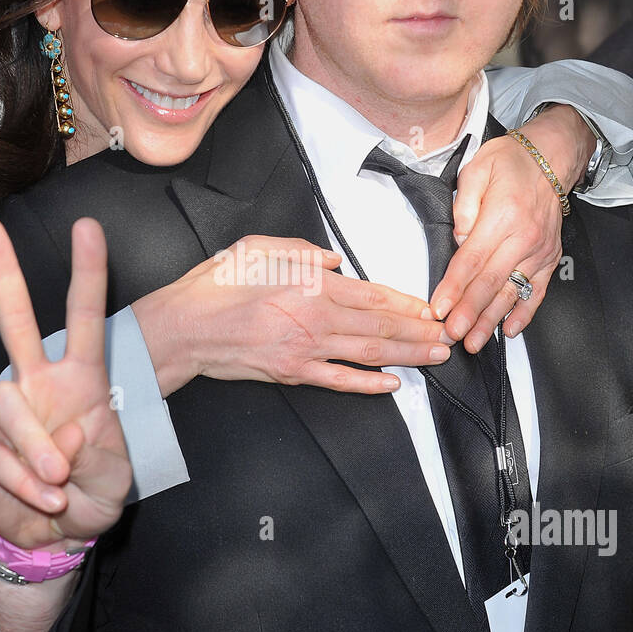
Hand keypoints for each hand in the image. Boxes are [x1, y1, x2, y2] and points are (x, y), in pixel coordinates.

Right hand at [0, 217, 131, 548]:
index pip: (86, 319)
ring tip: (59, 479)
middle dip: (6, 273)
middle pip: (18, 322)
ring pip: (5, 400)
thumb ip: (94, 453)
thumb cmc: (89, 492)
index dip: (88, 274)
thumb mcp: (112, 477)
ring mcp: (6, 413)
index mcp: (81, 378)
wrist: (54, 535)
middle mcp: (39, 384)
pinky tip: (45, 497)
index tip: (88, 228)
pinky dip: (26, 482)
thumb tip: (64, 434)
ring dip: (34, 443)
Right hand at [132, 235, 454, 396]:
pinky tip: (393, 384)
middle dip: (419, 331)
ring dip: (407, 355)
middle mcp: (316, 317)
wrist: (183, 328)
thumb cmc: (215, 286)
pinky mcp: (293, 372)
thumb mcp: (258, 247)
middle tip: (448, 335)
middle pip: (380, 326)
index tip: (429, 308)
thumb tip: (334, 261)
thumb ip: (301, 250)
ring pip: (369, 353)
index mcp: (310, 284)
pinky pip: (340, 380)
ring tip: (436, 356)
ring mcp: (306, 349)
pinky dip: (369, 384)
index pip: (372, 295)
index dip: (406, 303)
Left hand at [430, 105, 591, 351]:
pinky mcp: (550, 259)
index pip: (472, 259)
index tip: (438, 309)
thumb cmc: (509, 162)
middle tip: (452, 336)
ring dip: (492, 320)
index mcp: (503, 216)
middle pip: (491, 282)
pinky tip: (510, 331)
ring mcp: (540, 251)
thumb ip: (464, 205)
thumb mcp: (477, 170)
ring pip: (512, 292)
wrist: (551, 157)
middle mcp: (525, 238)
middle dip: (470, 313)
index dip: (453, 287)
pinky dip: (525, 313)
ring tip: (475, 342)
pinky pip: (537, 291)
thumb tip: (458, 239)